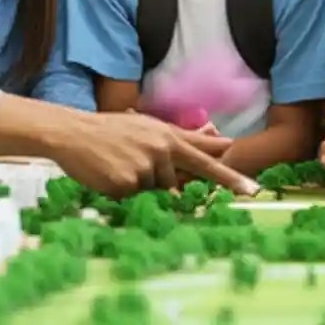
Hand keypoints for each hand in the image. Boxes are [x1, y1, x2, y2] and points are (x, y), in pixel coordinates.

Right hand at [48, 111, 257, 198]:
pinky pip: (132, 199)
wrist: (72, 132)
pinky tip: (108, 174)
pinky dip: (122, 191)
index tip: (252, 190)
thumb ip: (186, 136)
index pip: (206, 160)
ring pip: (152, 192)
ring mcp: (144, 168)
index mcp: (168, 136)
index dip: (229, 177)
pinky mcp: (126, 183)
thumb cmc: (112, 130)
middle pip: (175, 183)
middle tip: (132, 163)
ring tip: (118, 164)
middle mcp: (160, 151)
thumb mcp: (151, 126)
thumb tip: (221, 141)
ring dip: (138, 185)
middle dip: (158, 180)